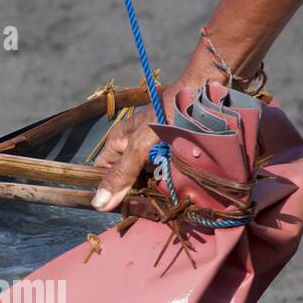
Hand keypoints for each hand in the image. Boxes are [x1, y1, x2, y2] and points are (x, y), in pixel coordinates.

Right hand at [91, 86, 179, 211]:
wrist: (205, 97)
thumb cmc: (168, 113)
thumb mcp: (140, 145)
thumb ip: (121, 174)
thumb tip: (97, 203)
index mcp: (118, 142)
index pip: (102, 172)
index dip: (107, 189)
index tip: (117, 205)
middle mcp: (133, 149)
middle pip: (126, 181)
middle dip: (134, 194)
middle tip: (143, 204)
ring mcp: (154, 154)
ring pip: (147, 182)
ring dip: (153, 192)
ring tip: (162, 198)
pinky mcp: (173, 159)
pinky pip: (166, 179)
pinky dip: (170, 186)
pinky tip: (175, 191)